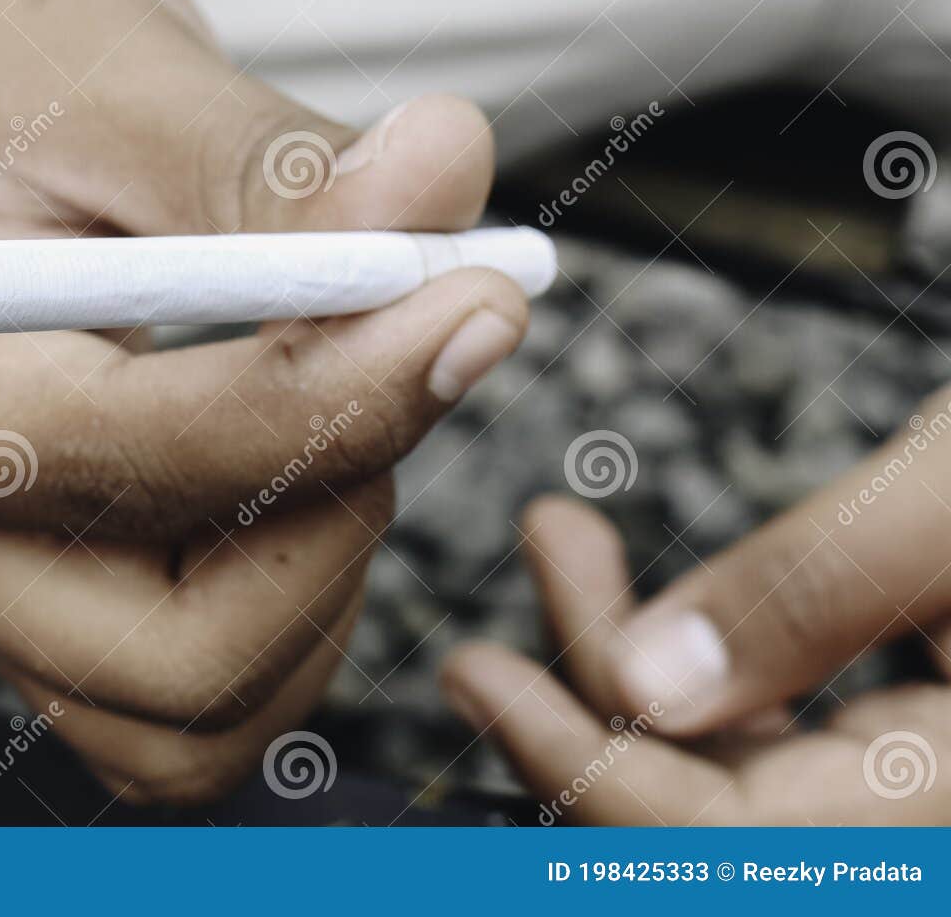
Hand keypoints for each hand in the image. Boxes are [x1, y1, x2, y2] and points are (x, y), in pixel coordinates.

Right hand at [0, 0, 527, 801]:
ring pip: (189, 722)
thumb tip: (450, 181)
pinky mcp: (25, 579)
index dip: (349, 390)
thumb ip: (280, 163)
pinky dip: (281, 606)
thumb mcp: (117, 69)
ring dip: (313, 593)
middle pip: (175, 672)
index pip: (152, 462)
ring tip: (330, 406)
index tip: (476, 300)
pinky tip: (295, 456)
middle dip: (330, 535)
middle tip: (388, 368)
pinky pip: (182, 688)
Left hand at [441, 391, 950, 823]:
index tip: (477, 675)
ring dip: (620, 656)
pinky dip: (680, 652)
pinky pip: (759, 729)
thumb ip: (812, 593)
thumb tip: (642, 681)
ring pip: (718, 764)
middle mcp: (922, 814)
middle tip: (528, 563)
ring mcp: (907, 785)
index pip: (725, 847)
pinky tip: (623, 572)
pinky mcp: (896, 739)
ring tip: (565, 534)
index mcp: (948, 805)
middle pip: (702, 812)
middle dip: (585, 684)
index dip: (580, 768)